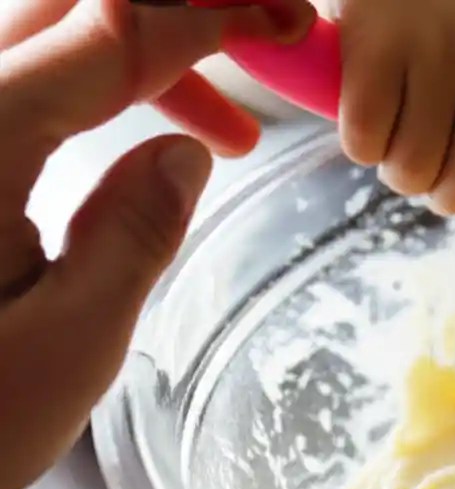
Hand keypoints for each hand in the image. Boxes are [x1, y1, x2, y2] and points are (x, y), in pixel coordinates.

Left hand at [0, 0, 309, 488]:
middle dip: (176, 13)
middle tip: (265, 37)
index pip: (109, 38)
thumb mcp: (67, 346)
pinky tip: (142, 136)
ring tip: (224, 128)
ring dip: (141, 51)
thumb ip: (132, 236)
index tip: (285, 26)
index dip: (208, 20)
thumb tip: (184, 153)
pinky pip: (20, 80)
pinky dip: (91, 84)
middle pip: (69, 7)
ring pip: (44, 33)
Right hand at [332, 0, 454, 228]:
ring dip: (399, 174)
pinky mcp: (373, 46)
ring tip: (395, 143)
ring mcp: (432, 51)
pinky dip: (361, 147)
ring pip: (415, 167)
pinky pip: (366, 138)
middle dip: (443, 197)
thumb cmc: (452, 23)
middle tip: (428, 173)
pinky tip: (366, 122)